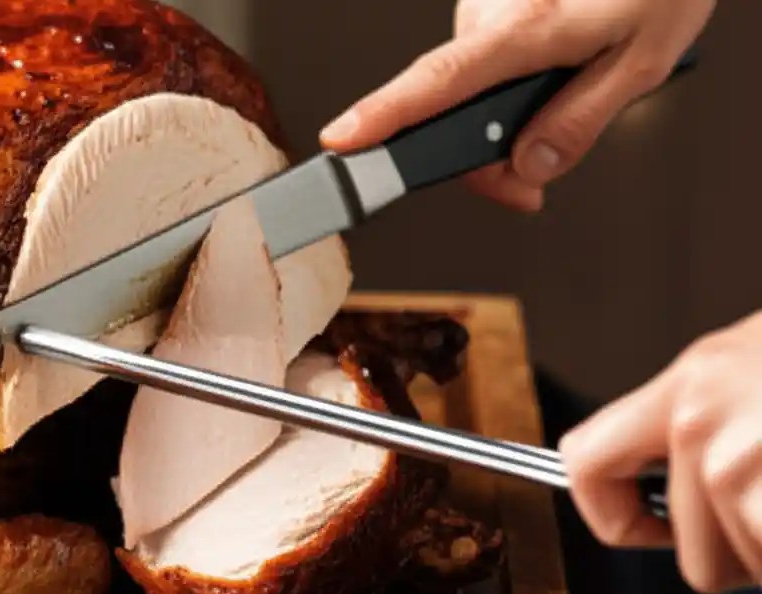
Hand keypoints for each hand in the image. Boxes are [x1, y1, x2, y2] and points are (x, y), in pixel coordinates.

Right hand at [319, 0, 713, 211]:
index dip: (385, 115)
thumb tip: (526, 168)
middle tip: (530, 186)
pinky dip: (506, 91)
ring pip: (469, 95)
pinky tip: (551, 79)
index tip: (342, 141)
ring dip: (503, 121)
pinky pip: (481, 70)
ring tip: (564, 106)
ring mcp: (486, 9)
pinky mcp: (488, 9)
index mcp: (526, 28)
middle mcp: (493, 15)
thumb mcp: (642, 63)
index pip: (439, 81)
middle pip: (451, 109)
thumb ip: (579, 122)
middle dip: (486, 157)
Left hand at [560, 310, 761, 593]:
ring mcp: (740, 456)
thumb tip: (675, 477)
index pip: (584, 462)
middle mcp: (700, 416)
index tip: (652, 528)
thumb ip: (712, 415)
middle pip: (686, 548)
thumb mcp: (761, 362)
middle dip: (743, 552)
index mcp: (692, 380)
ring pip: (731, 567)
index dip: (612, 514)